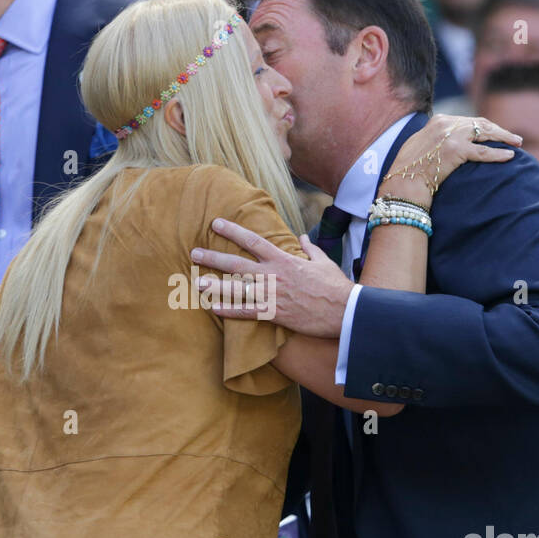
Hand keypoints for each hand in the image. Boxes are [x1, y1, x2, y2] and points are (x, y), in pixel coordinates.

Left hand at [191, 219, 351, 336]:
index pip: (252, 240)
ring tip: (196, 282)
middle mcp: (273, 275)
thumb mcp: (323, 261)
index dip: (232, 231)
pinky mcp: (274, 314)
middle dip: (213, 258)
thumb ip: (309, 248)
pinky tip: (214, 309)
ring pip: (237, 288)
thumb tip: (302, 237)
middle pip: (236, 263)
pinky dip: (230, 311)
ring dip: (215, 285)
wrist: (344, 310)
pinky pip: (247, 312)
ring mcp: (272, 294)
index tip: (215, 224)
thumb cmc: (335, 285)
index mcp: (283, 259)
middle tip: (194, 253)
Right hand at [377, 115, 520, 205]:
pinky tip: (510, 155)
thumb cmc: (409, 169)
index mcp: (438, 120)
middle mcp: (446, 124)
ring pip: (485, 133)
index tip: (495, 132)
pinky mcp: (456, 150)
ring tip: (517, 143)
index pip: (468, 120)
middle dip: (498, 129)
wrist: (403, 182)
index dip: (484, 126)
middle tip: (513, 137)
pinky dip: (498, 153)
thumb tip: (448, 143)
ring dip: (504, 137)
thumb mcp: (421, 145)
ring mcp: (451, 136)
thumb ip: (436, 138)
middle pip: (480, 123)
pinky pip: (483, 152)